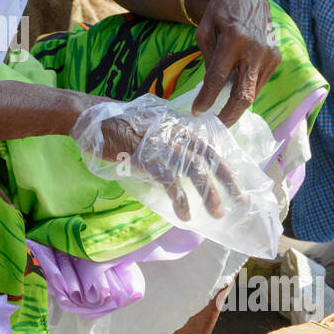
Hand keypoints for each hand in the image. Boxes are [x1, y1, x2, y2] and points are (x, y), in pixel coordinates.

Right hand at [75, 104, 245, 221]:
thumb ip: (170, 152)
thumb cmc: (123, 131)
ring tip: (216, 213)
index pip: (210, 149)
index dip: (227, 169)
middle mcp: (175, 133)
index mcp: (180, 129)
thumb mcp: (153, 138)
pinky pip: (168, 178)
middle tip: (238, 204)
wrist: (94, 120)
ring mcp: (160, 143)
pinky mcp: (145, 154)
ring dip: (207, 192)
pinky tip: (185, 214)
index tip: (239, 190)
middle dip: (226, 182)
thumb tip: (185, 176)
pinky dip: (179, 198)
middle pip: (208, 158)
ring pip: (193, 168)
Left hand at [192, 0, 280, 126]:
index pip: (218, 78)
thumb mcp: (204, 31)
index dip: (207, 99)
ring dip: (237, 105)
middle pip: (243, 94)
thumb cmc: (220, 11)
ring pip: (253, 92)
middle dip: (229, 115)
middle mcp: (255, 48)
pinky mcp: (276, 57)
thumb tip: (211, 88)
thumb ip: (207, 59)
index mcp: (233, 38)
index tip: (197, 112)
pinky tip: (234, 92)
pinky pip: (259, 82)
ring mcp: (269, 54)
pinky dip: (246, 90)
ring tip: (221, 112)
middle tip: (215, 127)